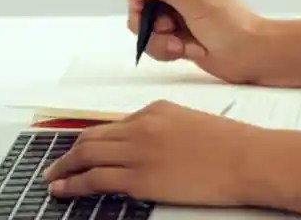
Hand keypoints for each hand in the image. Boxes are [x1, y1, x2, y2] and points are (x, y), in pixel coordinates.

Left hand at [42, 100, 257, 205]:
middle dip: (70, 152)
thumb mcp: (192, 124)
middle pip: (92, 137)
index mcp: (155, 110)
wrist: (247, 158)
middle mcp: (141, 126)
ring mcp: (137, 151)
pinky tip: (63, 189)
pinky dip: (73, 184)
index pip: (113, 126)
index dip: (92, 140)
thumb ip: (164, 131)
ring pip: (86, 155)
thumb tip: (147, 148)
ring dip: (65, 168)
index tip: (82, 149)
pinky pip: (94, 179)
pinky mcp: (138, 177)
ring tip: (54, 178)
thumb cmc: (231, 145)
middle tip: (57, 164)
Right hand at [123, 0, 264, 84]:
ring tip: (183, 45)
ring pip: (146, 27)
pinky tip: (188, 52)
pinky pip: (156, 43)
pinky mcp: (177, 36)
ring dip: (160, 41)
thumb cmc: (230, 23)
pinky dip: (168, 50)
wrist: (250, 55)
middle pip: (140, 3)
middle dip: (150, 23)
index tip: (146, 8)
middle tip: (169, 29)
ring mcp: (177, 15)